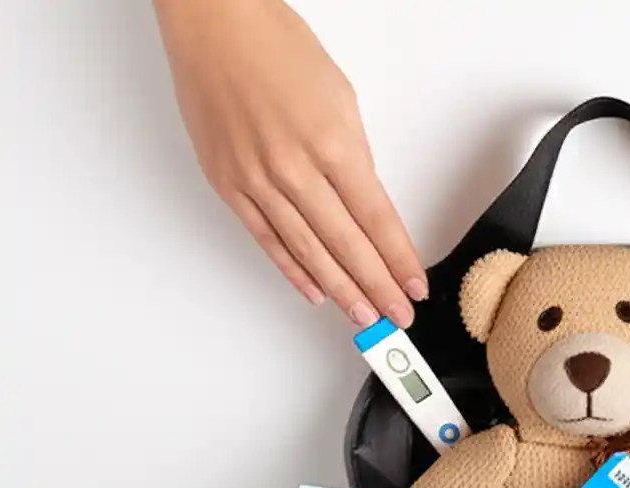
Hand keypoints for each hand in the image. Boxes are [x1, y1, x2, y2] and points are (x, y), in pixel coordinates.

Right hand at [154, 0, 426, 326]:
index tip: (414, 285)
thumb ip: (351, 156)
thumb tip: (362, 204)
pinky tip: (314, 290)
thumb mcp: (340, 100)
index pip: (376, 220)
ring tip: (364, 316)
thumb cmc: (278, 49)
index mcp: (332, 145)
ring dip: (340, 289)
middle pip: (346, 245)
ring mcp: (256, 180)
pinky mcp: (227, 184)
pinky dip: (292, 269)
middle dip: (377, 286)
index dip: (398, 260)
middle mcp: (293, 169)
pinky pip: (266, 238)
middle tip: (397, 317)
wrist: (214, 25)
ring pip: (307, 250)